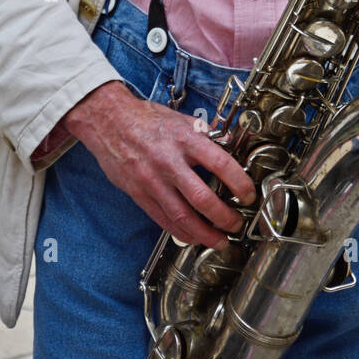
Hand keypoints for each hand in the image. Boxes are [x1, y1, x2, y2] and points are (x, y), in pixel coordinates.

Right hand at [62, 82, 257, 248]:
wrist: (109, 120)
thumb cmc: (147, 118)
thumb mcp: (181, 119)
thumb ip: (205, 135)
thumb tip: (229, 146)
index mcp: (185, 139)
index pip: (220, 164)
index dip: (239, 183)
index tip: (249, 194)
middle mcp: (169, 161)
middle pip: (202, 198)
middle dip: (224, 217)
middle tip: (237, 224)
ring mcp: (152, 180)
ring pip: (182, 216)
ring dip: (204, 233)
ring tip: (219, 241)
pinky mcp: (139, 193)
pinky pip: (162, 219)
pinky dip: (180, 232)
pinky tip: (193, 237)